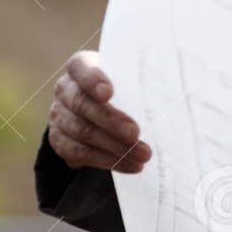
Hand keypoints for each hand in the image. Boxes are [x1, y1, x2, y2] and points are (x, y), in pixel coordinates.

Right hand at [47, 50, 151, 173]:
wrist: (99, 108)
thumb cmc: (124, 86)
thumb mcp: (129, 77)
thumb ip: (139, 80)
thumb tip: (173, 90)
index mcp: (80, 66)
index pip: (80, 67)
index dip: (92, 80)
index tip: (109, 93)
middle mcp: (64, 89)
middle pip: (82, 105)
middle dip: (111, 122)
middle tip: (136, 134)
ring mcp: (58, 115)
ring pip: (82, 132)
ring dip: (114, 147)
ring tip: (143, 155)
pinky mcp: (59, 141)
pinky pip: (80, 154)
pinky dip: (107, 161)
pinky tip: (130, 166)